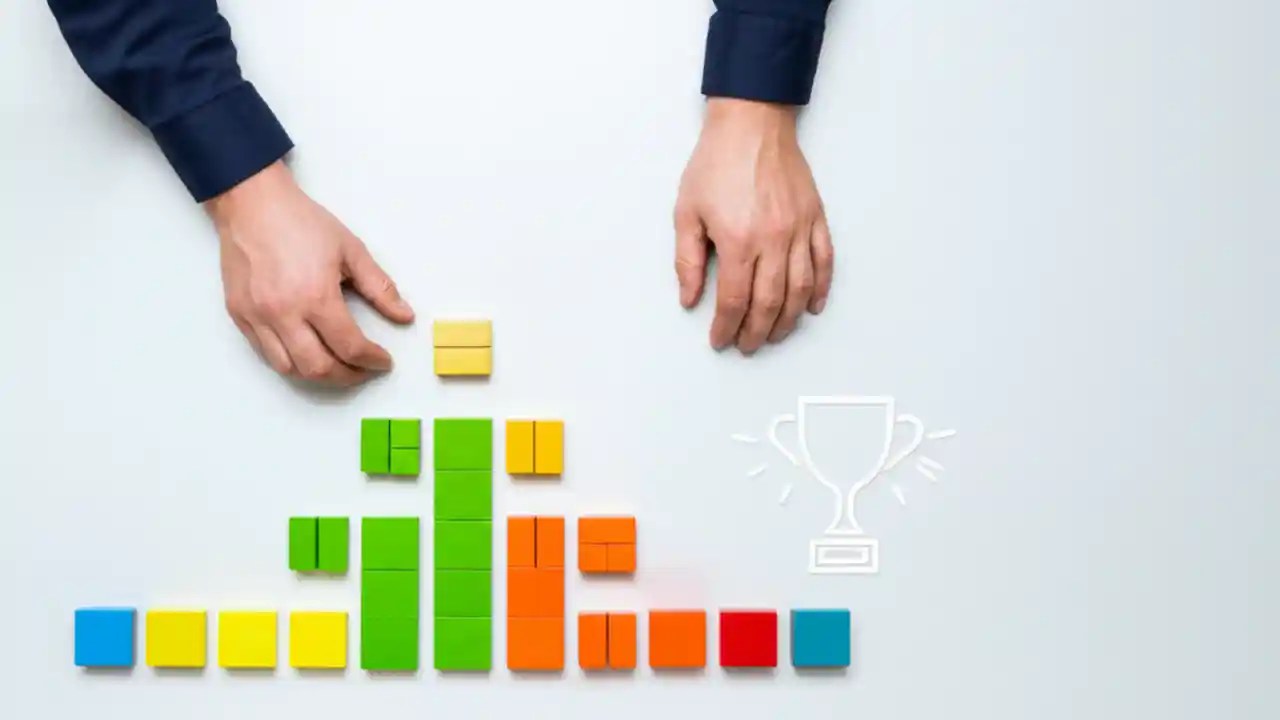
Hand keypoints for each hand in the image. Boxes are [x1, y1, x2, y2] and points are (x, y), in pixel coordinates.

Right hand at [207, 161, 414, 385]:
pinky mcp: (239, 315)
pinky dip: (290, 362)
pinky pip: (266, 354)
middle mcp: (283, 313)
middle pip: (319, 368)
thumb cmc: (301, 222)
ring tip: (337, 365)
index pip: (350, 347)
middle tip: (363, 370)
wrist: (252, 204)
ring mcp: (257, 317)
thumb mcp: (351, 250)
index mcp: (315, 296)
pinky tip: (307, 352)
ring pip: (289, 369)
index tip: (383, 361)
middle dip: (348, 376)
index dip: (372, 360)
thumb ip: (379, 288)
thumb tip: (404, 315)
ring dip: (318, 375)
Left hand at [674, 98, 833, 352]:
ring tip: (776, 335)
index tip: (720, 339)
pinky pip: (824, 262)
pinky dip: (820, 289)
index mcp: (737, 241)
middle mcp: (772, 241)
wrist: (751, 124)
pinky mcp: (815, 219)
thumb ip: (686, 260)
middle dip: (757, 332)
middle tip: (747, 345)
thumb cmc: (716, 163)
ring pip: (800, 290)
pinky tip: (811, 307)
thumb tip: (690, 299)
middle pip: (769, 303)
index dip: (726, 327)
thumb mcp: (686, 211)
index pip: (734, 301)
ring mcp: (798, 230)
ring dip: (788, 320)